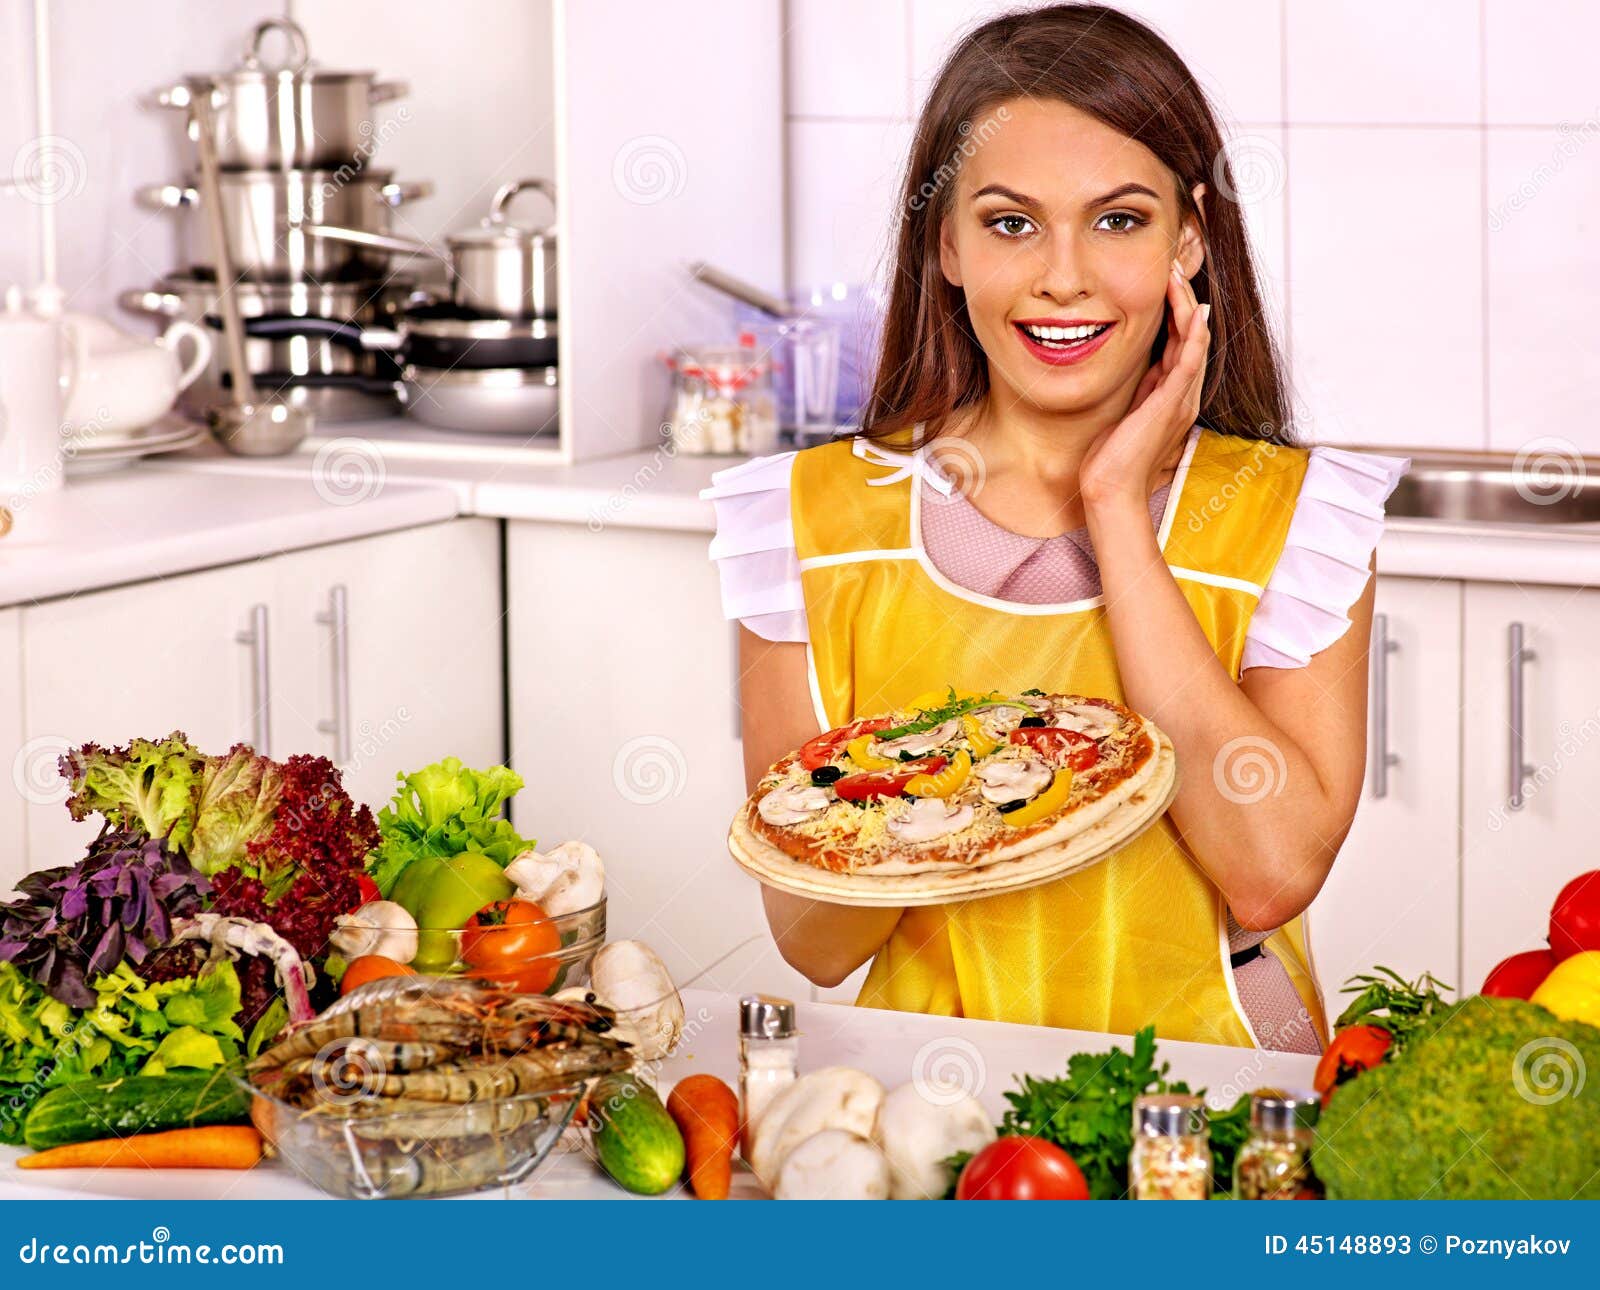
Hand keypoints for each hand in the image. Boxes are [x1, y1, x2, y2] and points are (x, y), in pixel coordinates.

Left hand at [1080, 258, 1210, 510]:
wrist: (1110, 491)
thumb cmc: (1110, 459)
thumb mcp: (1124, 413)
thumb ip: (1136, 390)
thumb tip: (1133, 365)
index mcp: (1171, 396)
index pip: (1180, 345)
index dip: (1176, 313)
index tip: (1163, 284)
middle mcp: (1182, 396)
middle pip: (1192, 338)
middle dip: (1184, 301)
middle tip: (1173, 269)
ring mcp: (1180, 401)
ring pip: (1195, 344)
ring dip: (1189, 309)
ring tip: (1179, 278)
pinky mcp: (1171, 406)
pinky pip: (1189, 364)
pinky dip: (1195, 337)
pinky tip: (1195, 313)